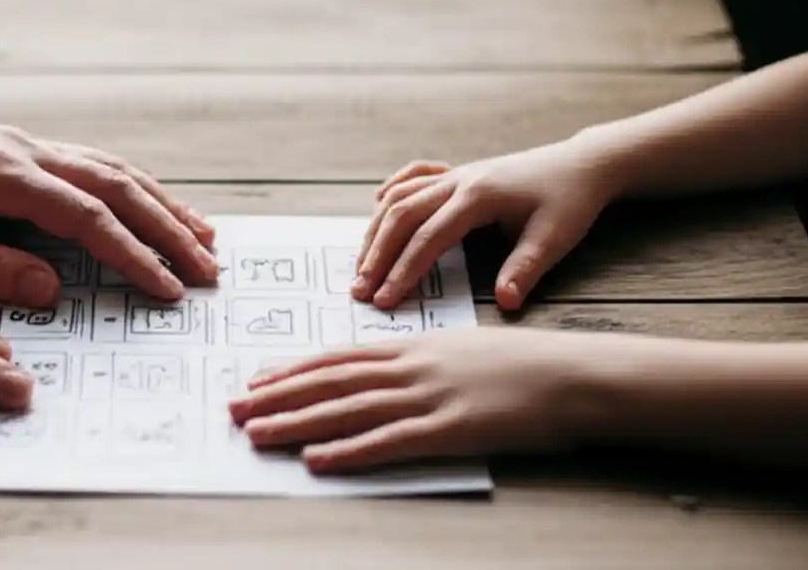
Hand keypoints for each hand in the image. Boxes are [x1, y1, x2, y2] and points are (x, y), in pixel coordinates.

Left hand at [0, 105, 216, 306]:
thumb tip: (52, 287)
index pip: (85, 216)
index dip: (133, 254)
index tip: (170, 288)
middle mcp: (17, 148)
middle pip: (115, 184)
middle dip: (168, 228)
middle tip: (211, 268)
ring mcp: (17, 141)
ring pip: (109, 167)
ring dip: (159, 202)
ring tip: (203, 234)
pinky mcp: (9, 146)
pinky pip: (86, 163)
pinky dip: (128, 185)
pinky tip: (144, 203)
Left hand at [227, 328, 595, 473]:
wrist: (573, 375)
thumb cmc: (523, 366)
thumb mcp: (462, 350)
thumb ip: (420, 360)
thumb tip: (385, 373)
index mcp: (413, 346)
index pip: (338, 357)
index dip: (292, 370)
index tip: (256, 380)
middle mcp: (411, 367)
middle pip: (329, 382)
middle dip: (277, 396)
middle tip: (234, 409)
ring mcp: (428, 397)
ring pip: (346, 410)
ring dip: (296, 424)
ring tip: (256, 433)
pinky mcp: (450, 430)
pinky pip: (388, 442)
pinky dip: (348, 452)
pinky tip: (317, 462)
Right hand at [351, 139, 617, 310]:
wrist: (581, 164)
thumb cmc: (569, 200)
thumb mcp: (554, 237)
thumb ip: (525, 269)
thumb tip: (505, 303)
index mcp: (478, 196)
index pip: (428, 238)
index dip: (403, 271)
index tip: (385, 301)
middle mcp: (457, 180)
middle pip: (400, 216)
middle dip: (376, 255)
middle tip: (359, 291)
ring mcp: (453, 174)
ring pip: (398, 198)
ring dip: (375, 232)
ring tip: (360, 266)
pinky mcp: (455, 174)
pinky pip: (410, 178)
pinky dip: (390, 195)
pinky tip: (377, 212)